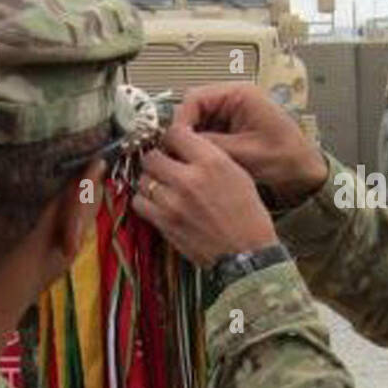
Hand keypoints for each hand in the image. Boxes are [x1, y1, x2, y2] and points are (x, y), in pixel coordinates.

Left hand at [133, 124, 278, 266]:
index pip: (174, 133)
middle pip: (152, 156)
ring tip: (164, 187)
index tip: (172, 145)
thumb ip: (210, 157)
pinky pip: (139, 202)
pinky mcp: (164, 223)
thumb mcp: (239, 175)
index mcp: (212, 162)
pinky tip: (159, 204)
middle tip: (165, 166)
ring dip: (151, 181)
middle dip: (158, 159)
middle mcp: (189, 179)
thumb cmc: (247, 216)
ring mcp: (173, 202)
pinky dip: (146, 201)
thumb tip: (186, 148)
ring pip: (143, 179)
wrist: (247, 254)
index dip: (172, 138)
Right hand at [178, 84, 326, 203]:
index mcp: (241, 95)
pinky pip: (206, 135)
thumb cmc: (289, 159)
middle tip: (175, 153)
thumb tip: (180, 145)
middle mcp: (234, 100)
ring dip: (191, 141)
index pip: (195, 98)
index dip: (180, 120)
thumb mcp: (246, 153)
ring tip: (188, 161)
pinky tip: (199, 163)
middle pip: (192, 110)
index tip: (173, 141)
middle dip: (184, 132)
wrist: (305, 174)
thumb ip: (211, 146)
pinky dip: (200, 148)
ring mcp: (231, 115)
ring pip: (196, 124)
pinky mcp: (230, 130)